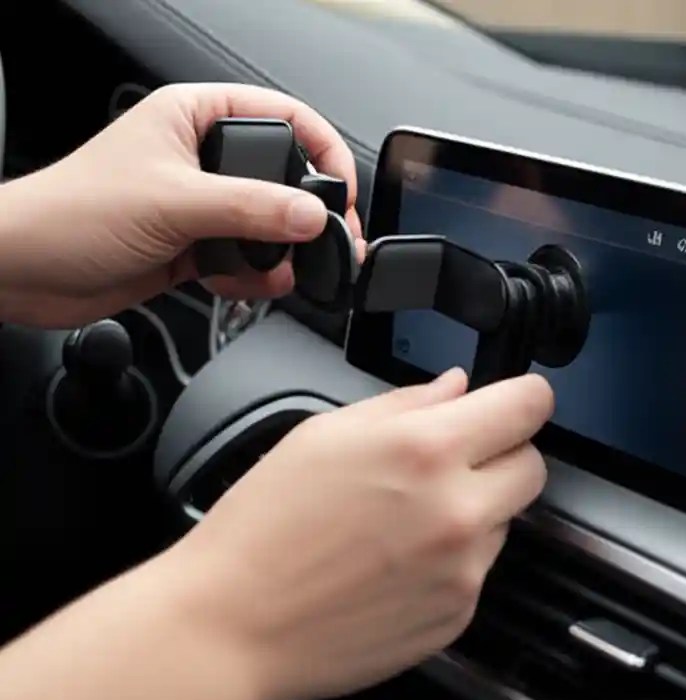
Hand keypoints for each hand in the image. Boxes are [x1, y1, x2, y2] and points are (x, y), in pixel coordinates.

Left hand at [0, 82, 363, 327]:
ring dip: (283, 251)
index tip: (340, 187)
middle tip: (330, 237)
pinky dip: (258, 275)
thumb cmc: (68, 213)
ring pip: (268, 223)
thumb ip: (251, 207)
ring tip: (289, 268)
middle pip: (283, 175)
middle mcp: (200, 157)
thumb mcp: (173, 202)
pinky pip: (247, 259)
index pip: (282, 115)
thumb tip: (311, 215)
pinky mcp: (192, 248)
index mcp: (193, 116)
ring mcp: (198, 205)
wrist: (21, 272)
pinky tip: (255, 283)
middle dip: (308, 212)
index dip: (321, 147)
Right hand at [162, 370, 552, 699]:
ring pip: (504, 520)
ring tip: (401, 522)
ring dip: (474, 512)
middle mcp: (457, 509)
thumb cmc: (262, 530)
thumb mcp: (323, 434)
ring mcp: (464, 568)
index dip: (521, 398)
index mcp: (426, 450)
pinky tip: (396, 562)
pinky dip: (452, 562)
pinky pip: (479, 570)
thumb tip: (455, 387)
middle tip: (450, 464)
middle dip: (501, 456)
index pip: (529, 405)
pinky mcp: (458, 613)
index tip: (512, 402)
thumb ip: (405, 403)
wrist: (229, 626)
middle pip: (532, 466)